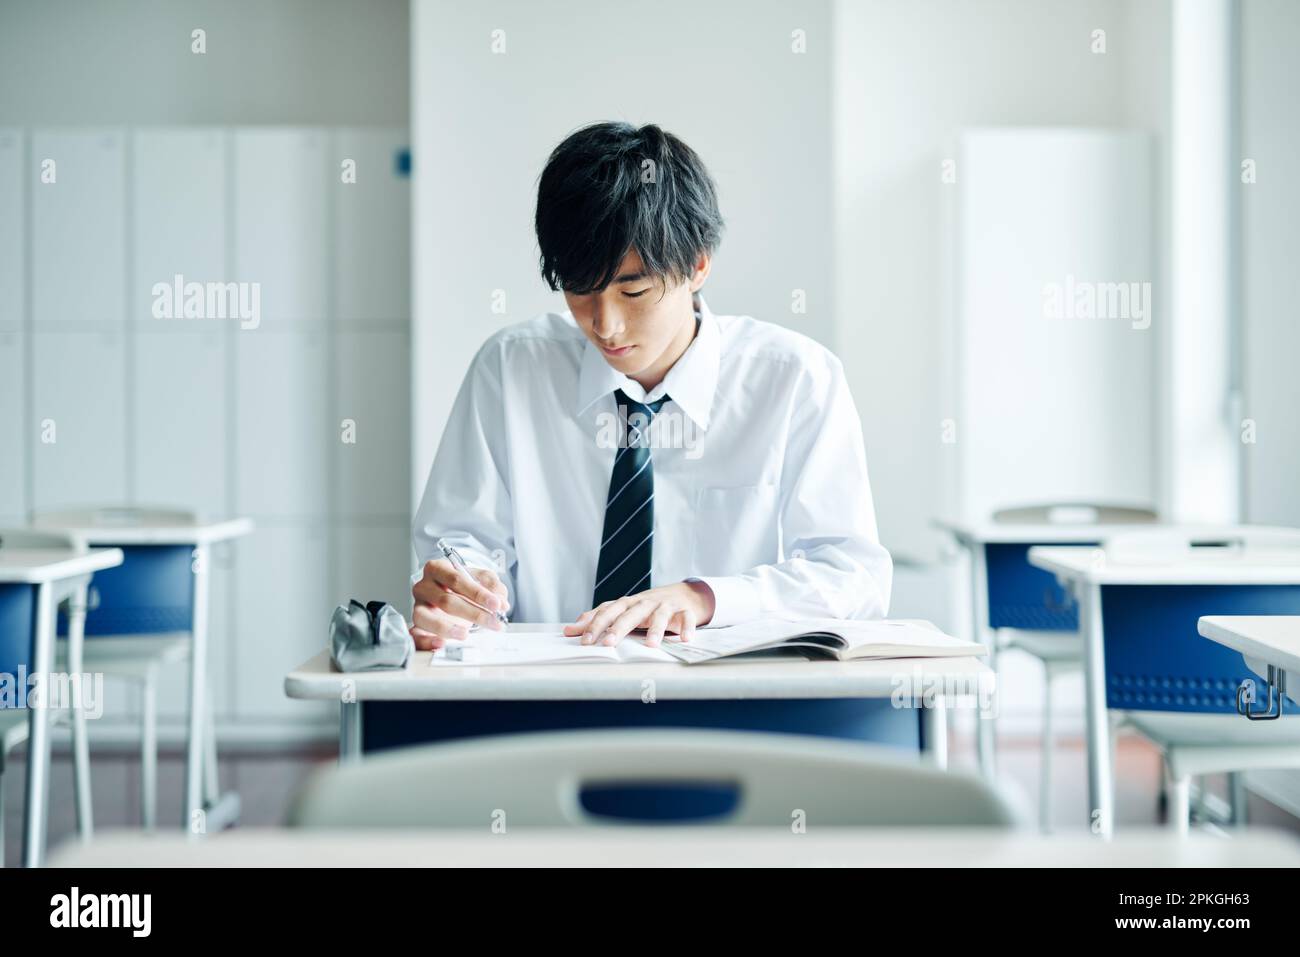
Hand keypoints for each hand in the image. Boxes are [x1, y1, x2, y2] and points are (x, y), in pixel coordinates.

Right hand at [410, 559, 508, 650]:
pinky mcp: (416, 625)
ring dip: (448, 628)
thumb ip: (493, 587)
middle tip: (493, 622)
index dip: (477, 593)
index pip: (456, 579)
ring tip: (465, 634)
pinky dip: (426, 642)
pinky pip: (415, 635)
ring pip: (425, 618)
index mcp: (437, 568)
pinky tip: (441, 644)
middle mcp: (423, 586)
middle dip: (473, 613)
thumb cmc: (464, 585)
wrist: (451, 592)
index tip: (496, 604)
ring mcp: (418, 606)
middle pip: (446, 601)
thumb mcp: (481, 578)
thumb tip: (501, 602)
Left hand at [563, 581, 714, 646]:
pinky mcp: (684, 611)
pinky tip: (685, 639)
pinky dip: (687, 627)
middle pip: (630, 613)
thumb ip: (596, 620)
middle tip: (609, 643)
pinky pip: (686, 618)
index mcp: (627, 603)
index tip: (584, 641)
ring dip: (655, 629)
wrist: (681, 595)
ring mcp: (665, 605)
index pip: (608, 612)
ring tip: (651, 645)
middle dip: (619, 627)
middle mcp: (644, 602)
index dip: (595, 625)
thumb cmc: (646, 607)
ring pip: (659, 615)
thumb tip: (568, 631)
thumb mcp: (621, 611)